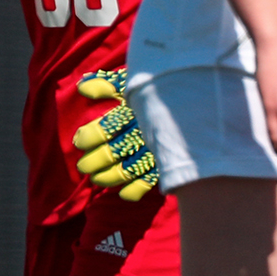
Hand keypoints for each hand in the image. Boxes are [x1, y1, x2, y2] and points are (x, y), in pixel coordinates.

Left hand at [71, 69, 159, 200]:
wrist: (197, 94)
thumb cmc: (161, 87)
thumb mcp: (134, 82)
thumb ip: (108, 85)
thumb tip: (82, 88)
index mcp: (134, 111)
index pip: (107, 127)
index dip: (90, 136)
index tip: (79, 141)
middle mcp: (144, 130)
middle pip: (113, 151)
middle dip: (95, 161)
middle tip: (84, 166)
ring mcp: (156, 147)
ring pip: (128, 169)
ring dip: (109, 177)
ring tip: (97, 179)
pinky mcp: (166, 160)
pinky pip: (150, 180)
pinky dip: (136, 189)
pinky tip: (124, 193)